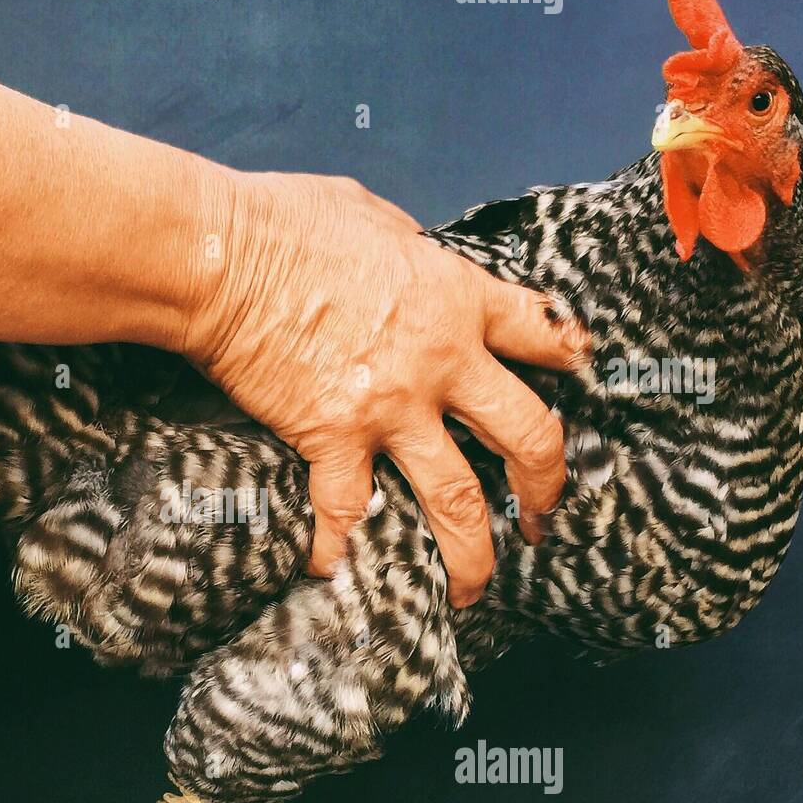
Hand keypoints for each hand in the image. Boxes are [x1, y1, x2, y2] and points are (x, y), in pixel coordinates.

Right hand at [185, 171, 588, 605]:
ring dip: (472, 552)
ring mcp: (391, 408)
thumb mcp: (374, 215)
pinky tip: (334, 574)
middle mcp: (441, 362)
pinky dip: (341, 549)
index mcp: (457, 298)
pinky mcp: (334, 440)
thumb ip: (411, 251)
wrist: (224, 258)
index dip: (570, 359)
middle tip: (540, 514)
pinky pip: (347, 512)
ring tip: (475, 588)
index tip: (577, 380)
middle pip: (528, 436)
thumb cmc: (288, 222)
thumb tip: (412, 261)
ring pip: (456, 498)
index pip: (540, 334)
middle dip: (544, 485)